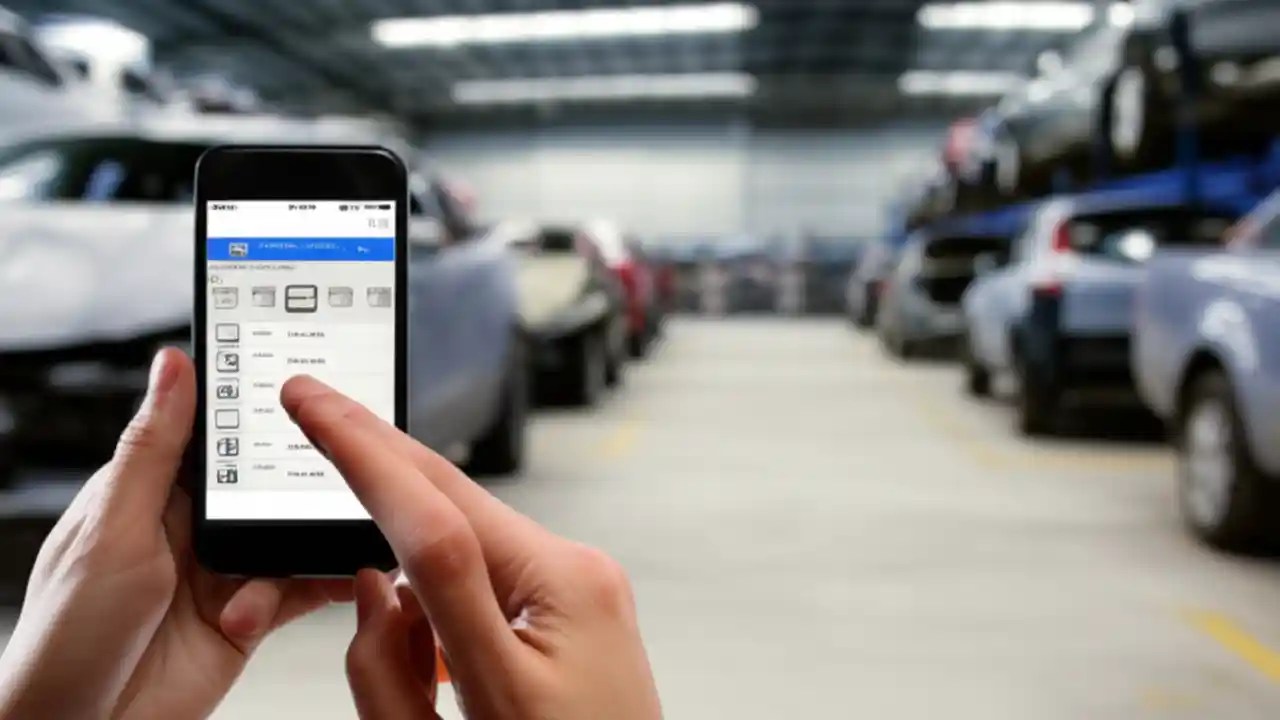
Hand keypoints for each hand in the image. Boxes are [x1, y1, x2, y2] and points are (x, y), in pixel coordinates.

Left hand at [0, 349, 350, 718]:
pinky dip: (322, 584)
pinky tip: (335, 580)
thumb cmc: (68, 636)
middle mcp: (190, 528)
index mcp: (148, 491)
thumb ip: (155, 449)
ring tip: (296, 563)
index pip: (212, 431)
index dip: (256, 409)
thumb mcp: (114, 529)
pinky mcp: (251, 615)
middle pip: (265, 481)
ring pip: (290, 533)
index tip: (304, 387)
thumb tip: (173, 364)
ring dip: (300, 547)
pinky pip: (302, 587)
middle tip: (339, 472)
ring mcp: (223, 572)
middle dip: (298, 481)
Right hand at [282, 376, 662, 719]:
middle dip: (379, 461)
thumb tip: (371, 588)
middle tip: (317, 408)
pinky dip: (448, 596)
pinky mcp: (582, 600)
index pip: (434, 514)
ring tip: (431, 688)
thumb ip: (393, 669)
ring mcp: (587, 584)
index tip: (312, 404)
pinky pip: (494, 574)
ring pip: (467, 543)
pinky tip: (449, 670)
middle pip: (453, 504)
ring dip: (416, 570)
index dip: (362, 452)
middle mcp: (580, 575)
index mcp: (559, 600)